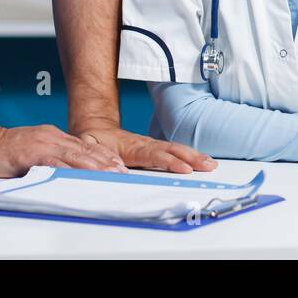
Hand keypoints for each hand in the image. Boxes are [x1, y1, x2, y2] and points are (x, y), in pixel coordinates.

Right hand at [0, 123, 131, 178]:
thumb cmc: (7, 150)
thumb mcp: (35, 150)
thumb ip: (53, 156)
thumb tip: (72, 169)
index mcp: (54, 135)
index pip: (85, 145)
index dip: (103, 154)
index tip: (119, 163)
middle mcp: (51, 136)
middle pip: (84, 149)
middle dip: (105, 161)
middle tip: (122, 171)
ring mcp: (42, 143)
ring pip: (74, 155)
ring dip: (94, 165)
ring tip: (110, 173)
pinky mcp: (30, 153)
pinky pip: (53, 162)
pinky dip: (68, 169)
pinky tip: (80, 176)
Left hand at [75, 124, 216, 174]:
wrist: (95, 127)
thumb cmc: (92, 140)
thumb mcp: (87, 147)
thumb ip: (97, 158)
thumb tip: (115, 170)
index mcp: (130, 147)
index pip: (153, 155)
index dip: (169, 161)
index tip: (184, 169)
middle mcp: (144, 144)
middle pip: (171, 150)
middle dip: (190, 158)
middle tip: (207, 165)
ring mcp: (151, 144)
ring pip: (175, 149)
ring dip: (194, 156)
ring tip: (211, 164)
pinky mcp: (154, 147)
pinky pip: (174, 150)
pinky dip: (190, 154)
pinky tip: (201, 161)